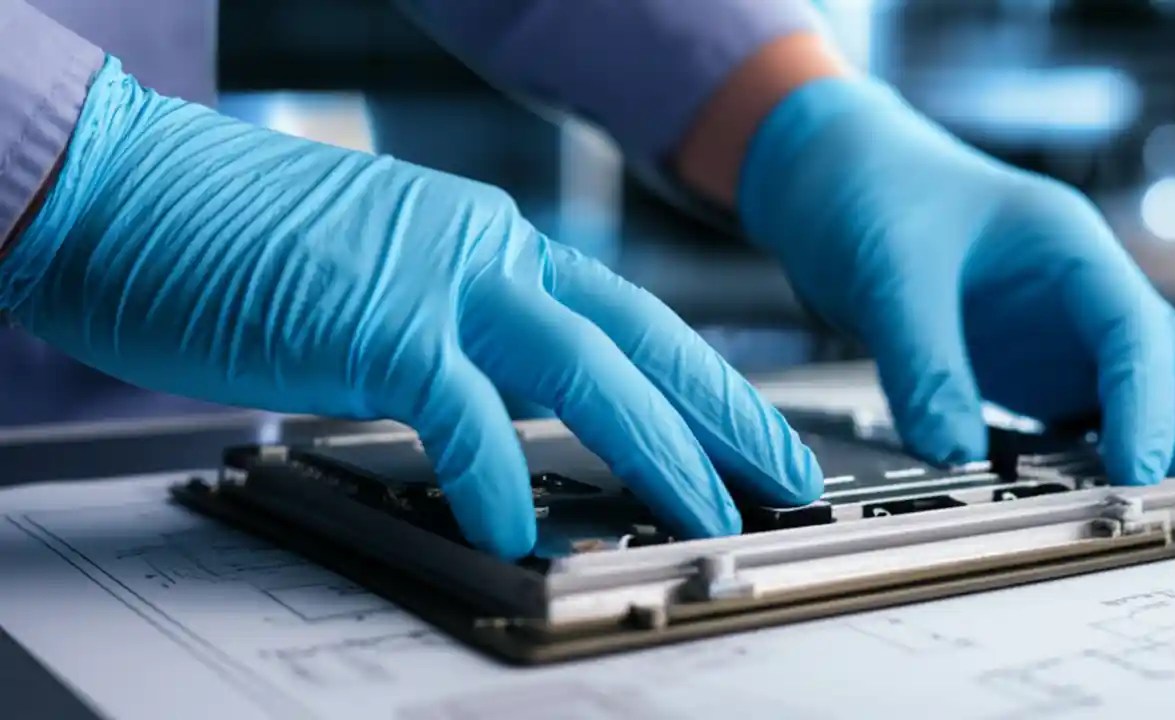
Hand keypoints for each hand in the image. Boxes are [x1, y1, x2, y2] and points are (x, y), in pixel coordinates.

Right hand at [1, 57, 823, 557]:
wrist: (126, 191)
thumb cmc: (238, 246)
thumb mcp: (380, 287)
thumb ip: (449, 336)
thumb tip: (489, 406)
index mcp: (491, 246)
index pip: (625, 317)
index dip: (700, 378)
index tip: (748, 430)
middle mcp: (485, 252)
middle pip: (638, 338)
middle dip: (723, 412)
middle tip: (784, 473)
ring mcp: (437, 280)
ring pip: (585, 370)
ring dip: (655, 447)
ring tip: (707, 512)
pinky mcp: (378, 320)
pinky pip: (464, 412)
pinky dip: (498, 476)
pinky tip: (518, 534)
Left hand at [739, 77, 1174, 516]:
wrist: (824, 177)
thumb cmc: (868, 192)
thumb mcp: (890, 274)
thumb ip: (924, 365)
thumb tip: (954, 457)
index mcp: (1068, 248)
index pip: (1136, 332)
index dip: (1148, 406)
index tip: (1139, 471)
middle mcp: (1075, 294)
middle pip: (1166, 369)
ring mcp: (1050, 332)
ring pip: (1124, 401)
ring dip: (1141, 456)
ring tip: (1142, 523)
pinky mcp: (1015, 366)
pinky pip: (1063, 421)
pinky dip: (1077, 464)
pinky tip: (1068, 505)